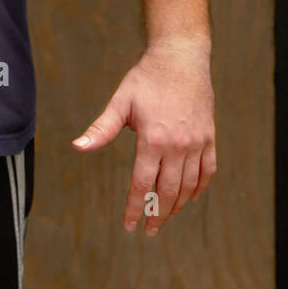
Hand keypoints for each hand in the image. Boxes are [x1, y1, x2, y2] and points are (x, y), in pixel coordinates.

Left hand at [71, 40, 215, 235]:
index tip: (129, 225)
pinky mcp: (209, 138)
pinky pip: (207, 172)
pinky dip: (199, 188)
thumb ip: (101, 129)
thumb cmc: (146, 79)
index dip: (135, 207)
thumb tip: (77, 147)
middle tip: (149, 229)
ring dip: (177, 206)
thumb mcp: (121, 102)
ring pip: (189, 186)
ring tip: (165, 217)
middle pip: (168, 192)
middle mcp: (178, 145)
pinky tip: (189, 197)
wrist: (181, 59)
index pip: (142, 184)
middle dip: (157, 215)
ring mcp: (197, 143)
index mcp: (153, 139)